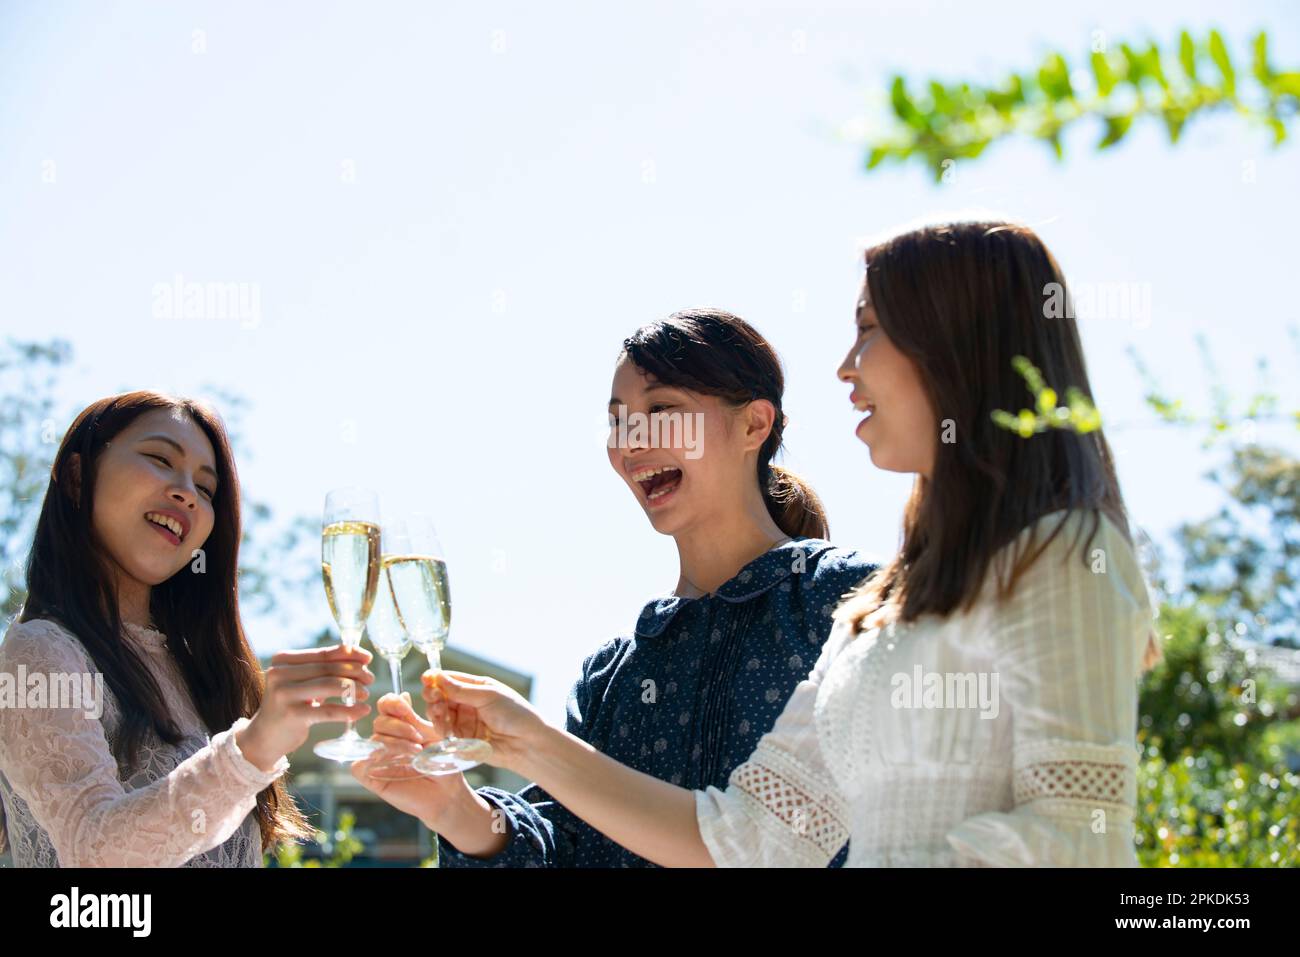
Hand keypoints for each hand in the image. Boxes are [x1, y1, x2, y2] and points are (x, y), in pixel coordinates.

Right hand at [237, 644, 374, 771]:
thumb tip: (359, 657)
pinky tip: (363, 710)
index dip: (349, 654)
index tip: (368, 658)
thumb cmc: (290, 705)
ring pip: (329, 686)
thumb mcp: (301, 682)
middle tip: (370, 679)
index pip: (323, 654)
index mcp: (283, 660)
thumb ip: (323, 668)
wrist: (264, 737)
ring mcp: (284, 694)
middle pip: (328, 669)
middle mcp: (280, 674)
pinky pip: (328, 711)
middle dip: (354, 672)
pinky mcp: (292, 715)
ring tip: (366, 693)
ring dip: (353, 688)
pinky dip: (349, 710)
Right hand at [351, 692, 473, 828]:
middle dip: (400, 726)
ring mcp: (378, 758)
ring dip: (396, 743)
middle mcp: (387, 740)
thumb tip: (403, 694)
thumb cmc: (443, 763)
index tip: (407, 709)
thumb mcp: (433, 735)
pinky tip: (394, 762)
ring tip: (417, 752)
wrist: (449, 791)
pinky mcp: (372, 778)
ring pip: (373, 740)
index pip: (386, 705)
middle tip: (419, 738)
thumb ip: (415, 718)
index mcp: (401, 725)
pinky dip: (373, 760)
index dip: (392, 703)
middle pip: (379, 721)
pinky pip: (359, 765)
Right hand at [419, 669, 547, 773]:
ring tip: (438, 712)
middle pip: (440, 697)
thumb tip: (438, 677)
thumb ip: (462, 690)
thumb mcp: (489, 696)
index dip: (436, 679)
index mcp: (476, 687)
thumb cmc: (515, 714)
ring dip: (434, 712)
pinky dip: (440, 728)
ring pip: (439, 714)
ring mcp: (464, 721)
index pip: (450, 680)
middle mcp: (467, 703)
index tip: (426, 679)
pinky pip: (445, 732)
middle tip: (433, 698)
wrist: (528, 744)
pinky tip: (443, 728)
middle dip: (433, 696)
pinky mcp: (462, 740)